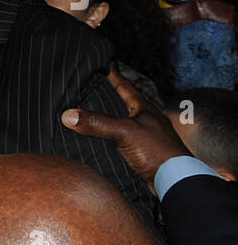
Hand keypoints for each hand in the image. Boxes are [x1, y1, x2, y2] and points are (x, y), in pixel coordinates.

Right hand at [61, 66, 189, 194]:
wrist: (176, 179)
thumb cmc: (157, 151)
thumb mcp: (123, 132)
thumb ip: (96, 122)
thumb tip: (67, 114)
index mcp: (146, 110)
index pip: (127, 88)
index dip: (116, 77)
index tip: (109, 65)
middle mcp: (150, 121)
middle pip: (133, 103)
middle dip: (121, 94)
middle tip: (109, 85)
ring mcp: (151, 137)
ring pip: (133, 121)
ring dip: (122, 115)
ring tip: (110, 111)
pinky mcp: (149, 154)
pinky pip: (131, 139)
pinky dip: (121, 136)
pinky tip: (115, 141)